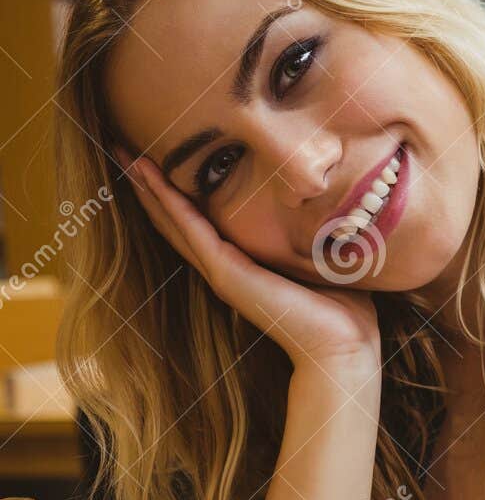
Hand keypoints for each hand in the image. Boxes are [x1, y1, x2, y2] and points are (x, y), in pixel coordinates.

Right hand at [116, 151, 381, 373]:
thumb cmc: (344, 313)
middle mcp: (227, 270)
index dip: (179, 196)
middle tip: (124, 151)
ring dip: (150, 189)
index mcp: (247, 268)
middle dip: (151, 187)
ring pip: (176, 222)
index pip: (203, 225)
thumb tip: (339, 215)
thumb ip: (317, 241)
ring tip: (125, 156)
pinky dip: (169, 203)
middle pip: (178, 220)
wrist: (343, 348)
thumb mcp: (326, 264)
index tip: (162, 163)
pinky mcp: (228, 274)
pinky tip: (151, 178)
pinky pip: (192, 229)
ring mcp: (223, 272)